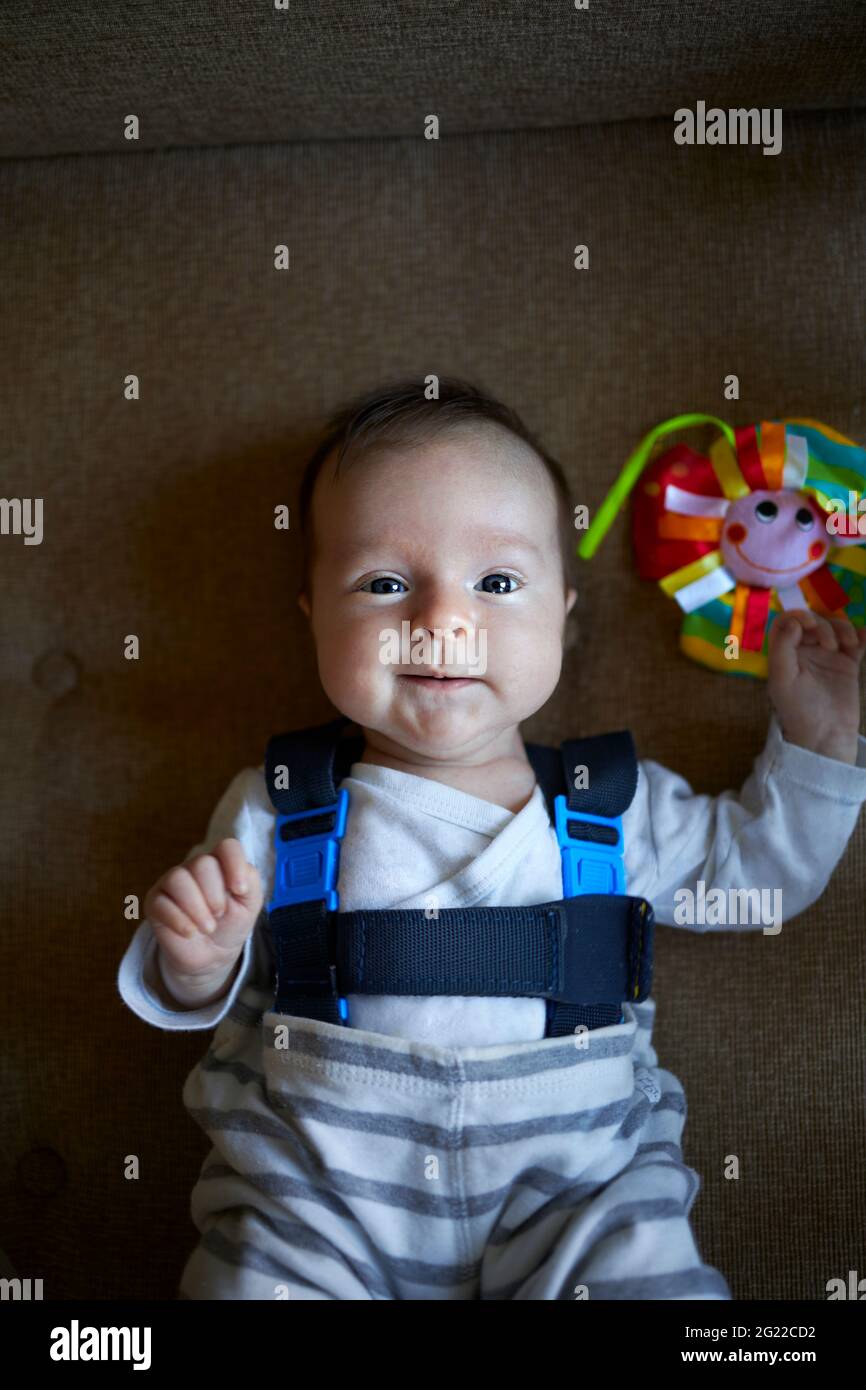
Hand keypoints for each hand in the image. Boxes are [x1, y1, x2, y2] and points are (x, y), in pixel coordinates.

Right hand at [144, 837, 262, 981]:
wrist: (212, 954)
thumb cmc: (231, 923)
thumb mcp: (250, 903)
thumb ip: (250, 880)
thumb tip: (238, 874)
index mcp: (221, 863)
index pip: (227, 847)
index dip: (234, 864)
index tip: (240, 890)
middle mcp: (195, 867)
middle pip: (202, 863)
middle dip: (215, 894)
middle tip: (220, 914)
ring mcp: (172, 883)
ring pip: (178, 878)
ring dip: (197, 907)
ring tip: (208, 928)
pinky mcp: (155, 902)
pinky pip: (161, 903)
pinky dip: (179, 921)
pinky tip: (190, 933)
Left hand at [767, 611, 865, 762]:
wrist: (825, 736)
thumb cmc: (798, 710)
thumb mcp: (782, 680)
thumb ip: (783, 648)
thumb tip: (792, 621)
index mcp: (785, 653)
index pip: (787, 622)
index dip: (798, 615)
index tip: (810, 624)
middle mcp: (805, 650)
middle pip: (814, 621)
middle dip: (824, 626)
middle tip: (830, 647)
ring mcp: (828, 655)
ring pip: (836, 627)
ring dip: (844, 629)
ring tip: (848, 647)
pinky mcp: (848, 663)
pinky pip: (856, 641)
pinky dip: (861, 634)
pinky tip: (864, 639)